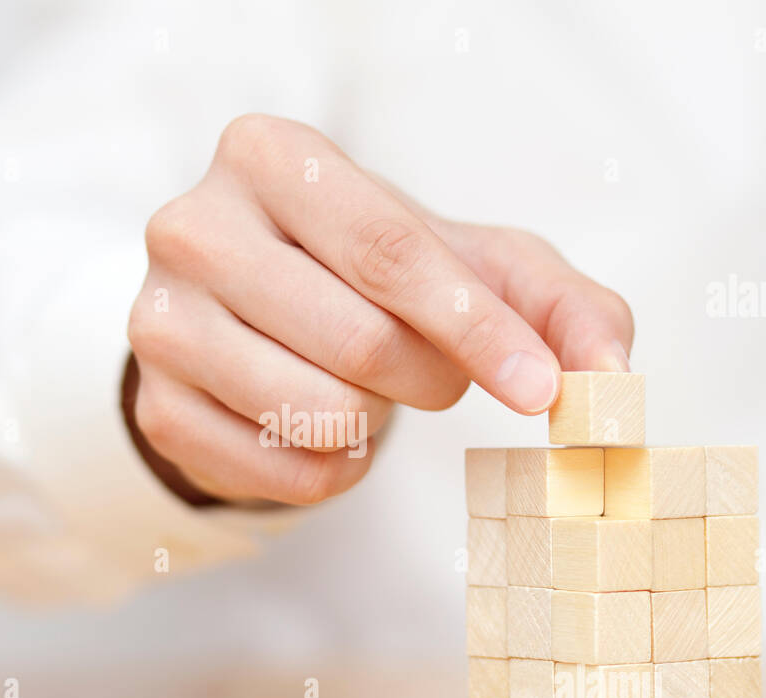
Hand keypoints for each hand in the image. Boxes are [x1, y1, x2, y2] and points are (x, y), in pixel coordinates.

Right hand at [126, 114, 632, 505]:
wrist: (253, 315)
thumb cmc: (369, 274)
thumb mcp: (469, 263)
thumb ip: (556, 302)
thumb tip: (609, 377)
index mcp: (272, 156)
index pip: (392, 255)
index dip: (480, 330)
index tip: (542, 389)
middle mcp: (193, 226)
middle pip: (359, 341)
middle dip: (430, 378)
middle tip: (435, 375)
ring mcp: (158, 320)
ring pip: (316, 412)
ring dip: (375, 422)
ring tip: (363, 389)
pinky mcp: (156, 405)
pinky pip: (283, 472)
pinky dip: (335, 468)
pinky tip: (325, 429)